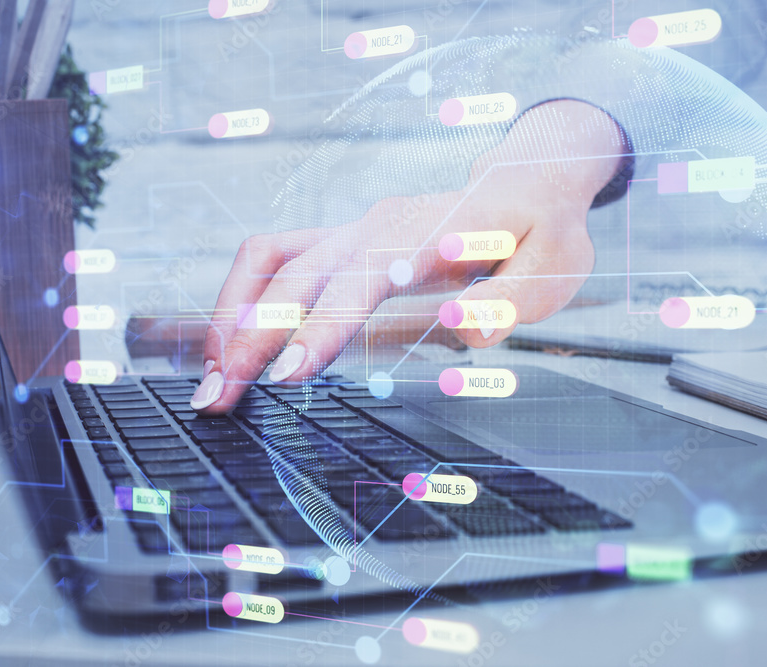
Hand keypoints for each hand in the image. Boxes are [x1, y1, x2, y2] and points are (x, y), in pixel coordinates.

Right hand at [191, 99, 626, 411]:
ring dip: (232, 316)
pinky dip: (243, 291)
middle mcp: (379, 226)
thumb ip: (512, 301)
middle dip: (250, 339)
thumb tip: (459, 325)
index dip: (320, 327)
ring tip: (211, 376)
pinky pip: (275, 252)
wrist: (528, 180)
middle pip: (297, 277)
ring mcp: (354, 226)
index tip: (286, 374)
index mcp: (430, 234)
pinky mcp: (343, 236)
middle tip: (218, 399)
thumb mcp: (556, 268)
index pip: (361, 282)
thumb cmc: (544, 228)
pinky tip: (229, 334)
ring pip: (270, 261)